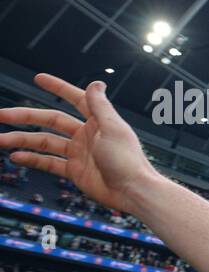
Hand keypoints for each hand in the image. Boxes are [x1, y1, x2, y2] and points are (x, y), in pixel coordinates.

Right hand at [0, 76, 158, 213]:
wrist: (133, 192)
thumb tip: (97, 82)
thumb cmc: (128, 160)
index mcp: (98, 121)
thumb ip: (101, 106)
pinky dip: (32, 160)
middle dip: (25, 117)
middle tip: (1, 115)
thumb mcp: (113, 128)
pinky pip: (49, 163)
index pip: (75, 99)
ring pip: (44, 142)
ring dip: (22, 140)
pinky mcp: (75, 171)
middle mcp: (86, 135)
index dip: (58, 88)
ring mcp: (79, 153)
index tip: (38, 79)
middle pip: (50, 121)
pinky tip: (16, 157)